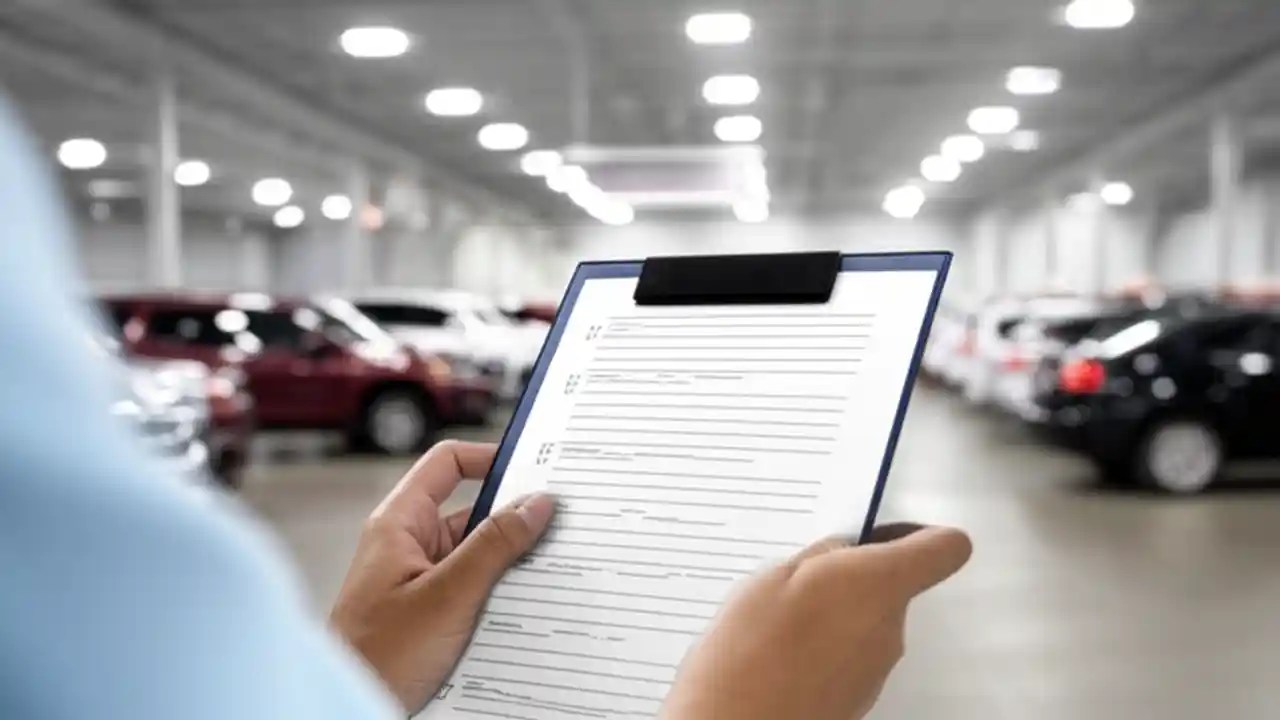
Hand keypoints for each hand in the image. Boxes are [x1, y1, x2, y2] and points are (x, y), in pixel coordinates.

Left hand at [329, 440, 555, 713]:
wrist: (349, 710)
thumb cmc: (378, 657)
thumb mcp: (448, 595)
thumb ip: (494, 546)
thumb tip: (535, 504)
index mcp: (399, 523)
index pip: (447, 464)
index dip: (490, 458)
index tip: (534, 470)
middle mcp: (407, 544)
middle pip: (470, 511)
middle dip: (511, 520)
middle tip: (554, 527)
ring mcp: (417, 578)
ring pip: (475, 553)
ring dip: (507, 562)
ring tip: (541, 573)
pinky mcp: (428, 611)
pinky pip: (471, 586)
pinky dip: (497, 591)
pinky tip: (522, 606)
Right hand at [661, 523, 971, 719]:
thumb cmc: (750, 653)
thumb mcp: (774, 577)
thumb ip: (820, 557)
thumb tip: (843, 551)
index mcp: (879, 585)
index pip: (945, 548)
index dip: (919, 533)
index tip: (881, 532)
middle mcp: (890, 629)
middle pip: (894, 585)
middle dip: (852, 574)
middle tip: (800, 576)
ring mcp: (876, 669)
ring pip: (868, 620)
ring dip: (833, 611)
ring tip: (778, 618)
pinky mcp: (858, 697)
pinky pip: (850, 654)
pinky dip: (823, 646)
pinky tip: (779, 650)